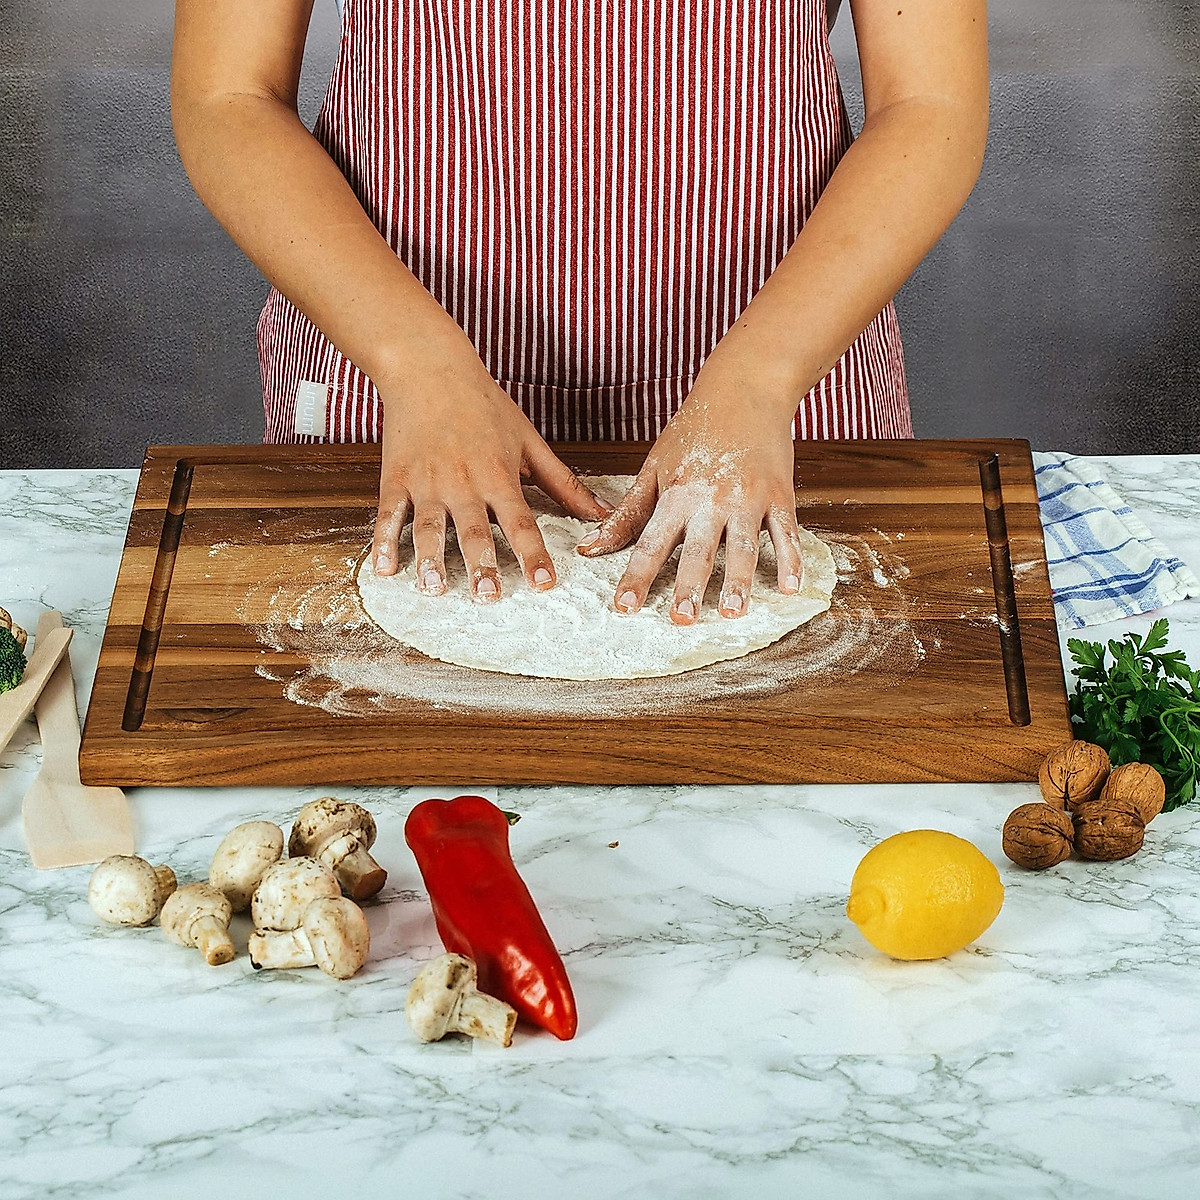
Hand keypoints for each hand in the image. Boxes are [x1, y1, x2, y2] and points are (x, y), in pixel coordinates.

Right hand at [371, 339, 610, 600]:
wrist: (429, 367)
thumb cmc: (484, 403)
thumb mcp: (529, 440)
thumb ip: (563, 482)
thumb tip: (601, 512)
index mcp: (499, 475)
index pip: (521, 522)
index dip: (534, 555)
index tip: (544, 584)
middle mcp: (463, 482)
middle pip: (474, 530)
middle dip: (481, 565)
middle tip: (487, 596)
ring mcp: (426, 482)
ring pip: (428, 528)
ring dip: (431, 560)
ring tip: (434, 589)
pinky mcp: (395, 478)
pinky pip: (389, 515)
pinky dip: (384, 543)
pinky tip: (383, 570)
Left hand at [576, 376, 802, 623]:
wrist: (745, 388)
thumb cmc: (694, 430)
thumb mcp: (654, 468)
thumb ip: (627, 514)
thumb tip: (589, 549)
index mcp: (676, 494)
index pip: (651, 543)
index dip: (636, 576)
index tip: (624, 607)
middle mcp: (711, 499)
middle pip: (698, 550)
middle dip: (689, 586)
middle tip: (681, 619)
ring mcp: (748, 498)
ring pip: (742, 546)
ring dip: (739, 582)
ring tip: (733, 613)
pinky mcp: (779, 495)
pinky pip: (785, 533)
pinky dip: (790, 560)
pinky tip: (790, 588)